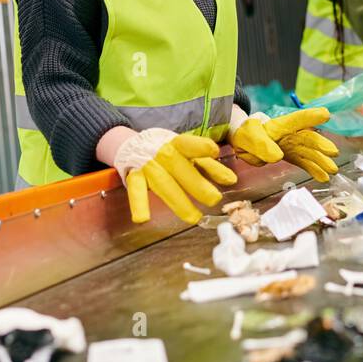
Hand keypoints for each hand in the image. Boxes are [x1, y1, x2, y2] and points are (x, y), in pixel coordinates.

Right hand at [112, 127, 236, 223]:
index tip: (213, 151)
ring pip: (163, 183)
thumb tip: (232, 180)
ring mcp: (147, 166)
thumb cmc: (166, 150)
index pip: (189, 144)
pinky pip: (136, 191)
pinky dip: (139, 204)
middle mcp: (162, 153)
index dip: (200, 146)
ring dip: (177, 201)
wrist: (130, 144)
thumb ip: (209, 167)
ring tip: (193, 218)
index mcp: (177, 144)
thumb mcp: (188, 155)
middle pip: (179, 168)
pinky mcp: (134, 177)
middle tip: (214, 199)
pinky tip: (142, 218)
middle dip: (197, 184)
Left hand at [231, 107, 338, 182]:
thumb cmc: (247, 133)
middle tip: (333, 153)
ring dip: (321, 160)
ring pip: (310, 152)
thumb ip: (261, 145)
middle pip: (308, 138)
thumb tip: (277, 157)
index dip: (311, 116)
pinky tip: (324, 177)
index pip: (297, 119)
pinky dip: (314, 170)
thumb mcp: (249, 136)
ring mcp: (293, 146)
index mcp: (280, 125)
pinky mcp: (292, 156)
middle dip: (321, 145)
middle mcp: (291, 134)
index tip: (326, 114)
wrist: (244, 140)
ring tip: (333, 170)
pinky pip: (305, 163)